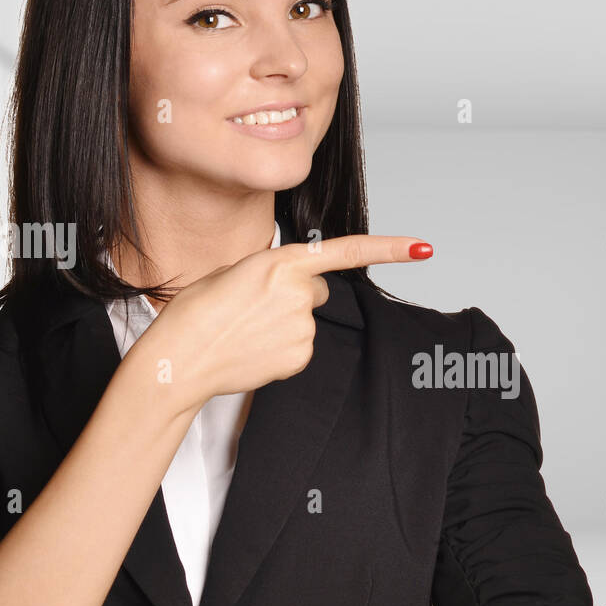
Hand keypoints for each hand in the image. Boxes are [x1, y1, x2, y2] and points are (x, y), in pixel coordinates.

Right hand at [140, 234, 432, 413]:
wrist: (181, 357)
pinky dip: (283, 347)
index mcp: (281, 262)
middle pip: (316, 289)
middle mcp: (299, 293)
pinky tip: (255, 349)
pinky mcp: (301, 356)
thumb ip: (277, 273)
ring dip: (285, 322)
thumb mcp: (237, 272)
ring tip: (247, 329)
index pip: (347, 251)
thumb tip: (301, 288)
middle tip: (254, 306)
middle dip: (294, 294)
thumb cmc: (198, 312)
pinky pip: (302, 346)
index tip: (424, 248)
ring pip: (307, 318)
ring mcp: (303, 327)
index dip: (390, 249)